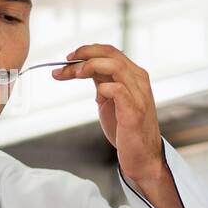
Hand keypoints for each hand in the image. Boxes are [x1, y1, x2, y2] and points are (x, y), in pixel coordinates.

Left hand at [53, 43, 163, 183]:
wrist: (142, 157)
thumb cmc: (125, 129)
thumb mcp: (110, 100)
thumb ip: (102, 82)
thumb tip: (81, 68)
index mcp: (133, 75)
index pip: (110, 51)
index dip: (87, 50)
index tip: (68, 58)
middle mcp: (138, 80)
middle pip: (110, 53)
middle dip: (84, 54)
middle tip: (65, 63)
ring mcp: (138, 95)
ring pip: (115, 66)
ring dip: (91, 66)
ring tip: (74, 74)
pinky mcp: (134, 111)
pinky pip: (119, 90)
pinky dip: (104, 88)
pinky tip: (96, 94)